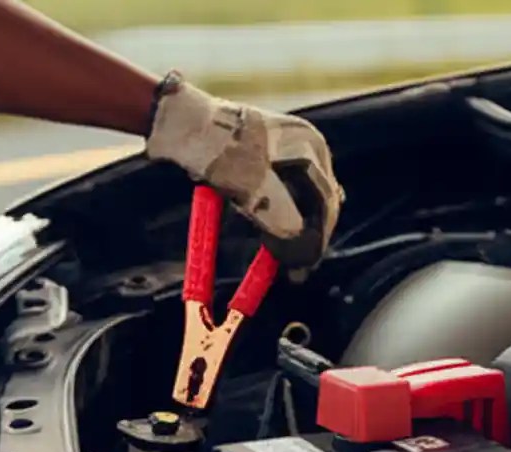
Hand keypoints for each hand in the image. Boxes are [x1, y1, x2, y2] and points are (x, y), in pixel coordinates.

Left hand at [146, 73, 344, 268]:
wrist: (184, 123)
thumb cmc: (221, 150)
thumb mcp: (254, 188)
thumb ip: (282, 219)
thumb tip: (303, 251)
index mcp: (311, 148)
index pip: (326, 202)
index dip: (317, 240)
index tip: (303, 268)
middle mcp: (307, 146)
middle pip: (317, 200)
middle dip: (307, 236)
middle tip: (296, 270)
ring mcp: (288, 148)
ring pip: (302, 198)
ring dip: (294, 227)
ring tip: (285, 258)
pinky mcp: (268, 155)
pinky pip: (284, 191)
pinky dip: (280, 214)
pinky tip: (271, 234)